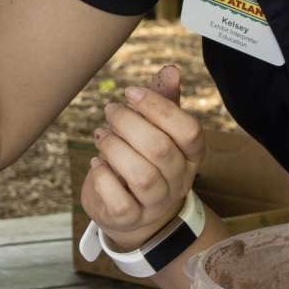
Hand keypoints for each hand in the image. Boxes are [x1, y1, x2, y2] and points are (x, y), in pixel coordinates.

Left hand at [82, 65, 205, 252]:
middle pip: (160, 149)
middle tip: (111, 111)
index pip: (189, 130)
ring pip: (142, 175)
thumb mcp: (156, 131)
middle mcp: (179, 181)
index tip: (131, 92)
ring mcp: (156, 203)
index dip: (158, 107)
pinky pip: (118, 200)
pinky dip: (102, 177)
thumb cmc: (143, 160)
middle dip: (128, 123)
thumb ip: (163, 102)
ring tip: (102, 137)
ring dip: (114, 148)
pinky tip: (97, 164)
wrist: (132, 213)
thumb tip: (171, 70)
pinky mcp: (130, 218)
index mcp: (191, 155)